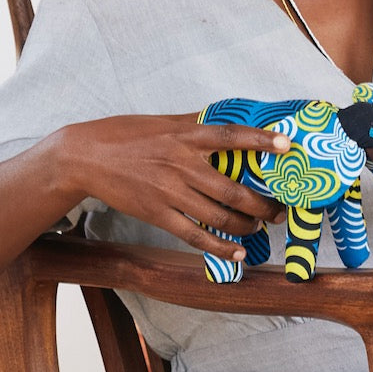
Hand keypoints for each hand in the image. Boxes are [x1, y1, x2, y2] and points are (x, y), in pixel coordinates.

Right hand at [61, 114, 288, 262]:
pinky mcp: (157, 214)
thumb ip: (197, 124)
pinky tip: (238, 252)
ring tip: (260, 226)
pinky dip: (219, 246)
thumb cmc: (127, 134)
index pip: (231, 136)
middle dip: (263, 203)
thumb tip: (231, 119)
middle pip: (232, 188)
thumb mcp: (165, 122)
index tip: (287, 145)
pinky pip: (194, 235)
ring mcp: (169, 192)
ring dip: (246, 224)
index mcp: (186, 136)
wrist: (84, 157)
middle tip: (281, 209)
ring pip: (218, 214)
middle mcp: (181, 164)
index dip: (260, 140)